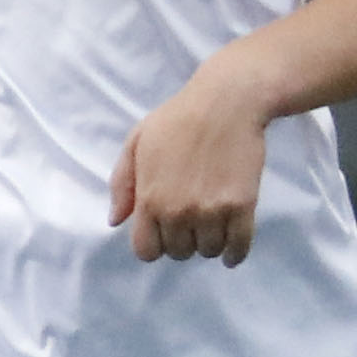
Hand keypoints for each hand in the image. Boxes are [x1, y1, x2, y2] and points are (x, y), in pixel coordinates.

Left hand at [109, 58, 270, 264]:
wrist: (226, 102)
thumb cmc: (177, 118)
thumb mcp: (136, 142)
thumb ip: (121, 184)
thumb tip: (115, 221)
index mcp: (149, 198)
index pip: (146, 250)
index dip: (155, 244)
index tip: (165, 231)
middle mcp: (178, 211)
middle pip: (179, 252)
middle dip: (183, 240)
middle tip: (192, 220)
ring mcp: (211, 211)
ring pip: (209, 251)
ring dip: (210, 243)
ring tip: (213, 224)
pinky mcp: (241, 207)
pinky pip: (238, 247)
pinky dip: (235, 254)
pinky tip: (232, 250)